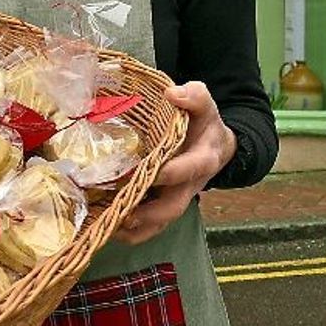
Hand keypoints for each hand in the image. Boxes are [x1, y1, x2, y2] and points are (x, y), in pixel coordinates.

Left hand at [114, 81, 235, 245]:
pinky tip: (109, 229)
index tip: (150, 171)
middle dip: (150, 212)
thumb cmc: (204, 122)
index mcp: (202, 160)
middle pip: (174, 206)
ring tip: (111, 228)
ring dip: (137, 228)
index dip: (171, 172)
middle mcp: (190, 185)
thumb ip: (194, 96)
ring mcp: (177, 198)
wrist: (215, 144)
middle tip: (123, 210)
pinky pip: (152, 224)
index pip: (189, 169)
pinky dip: (133, 231)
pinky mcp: (165, 204)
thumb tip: (173, 94)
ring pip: (161, 222)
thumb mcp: (205, 104)